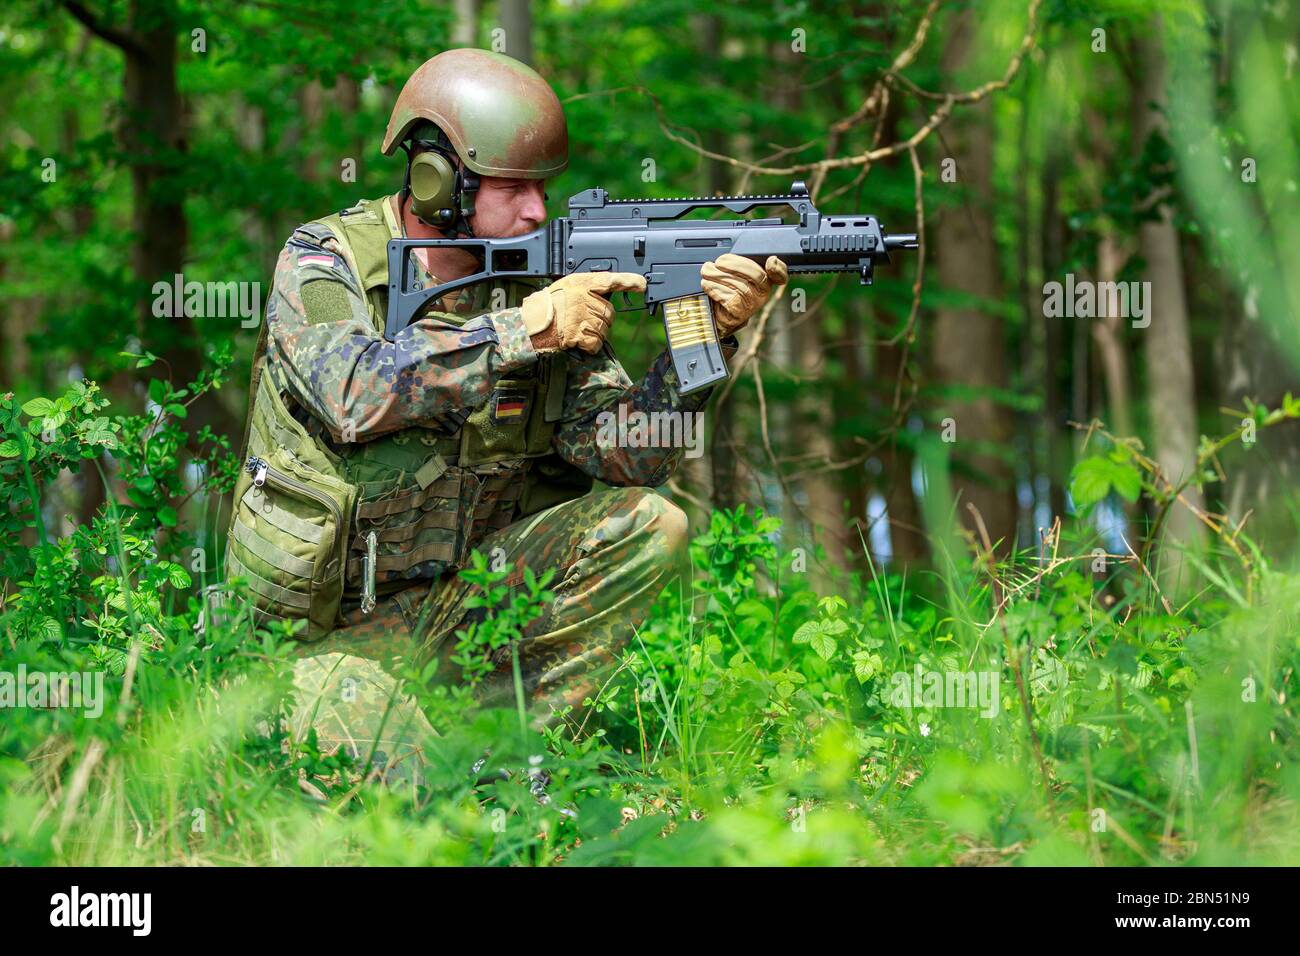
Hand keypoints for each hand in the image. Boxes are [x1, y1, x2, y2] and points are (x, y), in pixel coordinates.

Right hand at [522, 272, 646, 353]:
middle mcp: (584, 299)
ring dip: (594, 333)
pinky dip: (589, 346)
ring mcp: (583, 317)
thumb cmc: (548, 305)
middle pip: (609, 313)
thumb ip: (587, 289)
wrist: (532, 324)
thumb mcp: (567, 287)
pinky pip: (596, 343)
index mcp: (581, 284)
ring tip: (576, 329)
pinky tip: (577, 340)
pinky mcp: (580, 335)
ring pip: (604, 330)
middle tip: (582, 319)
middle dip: (600, 319)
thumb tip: (607, 293)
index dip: (629, 282)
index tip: (642, 284)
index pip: (610, 280)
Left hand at [700, 254, 788, 336]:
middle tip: (717, 262)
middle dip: (733, 264)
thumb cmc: (724, 291)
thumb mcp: (732, 274)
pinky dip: (714, 288)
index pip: (779, 275)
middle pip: (755, 274)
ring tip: (706, 271)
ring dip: (718, 275)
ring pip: (738, 284)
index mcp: (763, 281)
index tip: (771, 261)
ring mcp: (752, 305)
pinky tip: (707, 284)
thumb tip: (729, 258)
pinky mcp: (739, 313)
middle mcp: (762, 294)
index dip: (779, 269)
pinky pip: (728, 296)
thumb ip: (737, 263)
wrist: (713, 316)